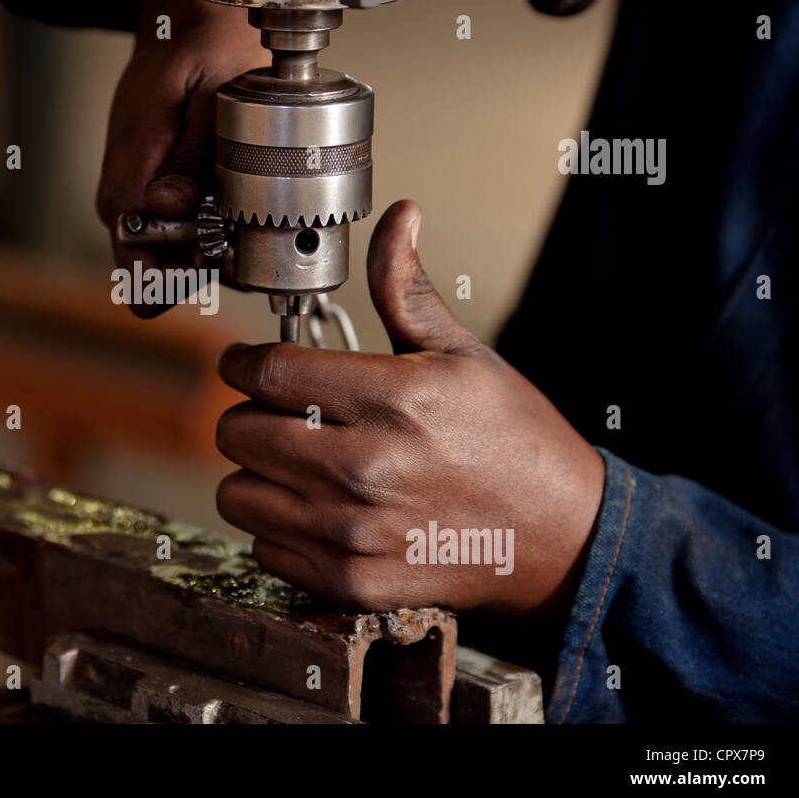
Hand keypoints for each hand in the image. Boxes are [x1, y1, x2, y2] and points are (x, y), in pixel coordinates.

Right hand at [96, 0, 266, 316]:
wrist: (186, 26)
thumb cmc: (202, 54)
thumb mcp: (207, 97)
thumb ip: (190, 158)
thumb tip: (169, 207)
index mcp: (128, 179)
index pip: (138, 268)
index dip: (182, 273)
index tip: (217, 248)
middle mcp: (122, 200)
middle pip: (160, 272)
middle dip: (204, 258)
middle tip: (238, 215)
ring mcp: (133, 199)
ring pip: (171, 257)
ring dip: (209, 242)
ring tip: (233, 193)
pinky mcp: (148, 194)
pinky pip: (175, 232)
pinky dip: (206, 223)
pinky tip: (225, 188)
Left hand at [214, 200, 605, 621]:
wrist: (561, 538)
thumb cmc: (511, 438)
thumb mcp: (463, 352)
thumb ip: (406, 287)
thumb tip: (399, 214)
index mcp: (391, 399)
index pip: (265, 371)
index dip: (242, 361)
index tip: (246, 362)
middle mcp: (364, 468)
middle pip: (236, 432)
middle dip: (248, 414)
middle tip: (280, 414)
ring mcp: (354, 533)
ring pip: (237, 494)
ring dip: (256, 475)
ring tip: (298, 464)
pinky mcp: (351, 583)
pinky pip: (264, 548)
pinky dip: (279, 529)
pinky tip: (319, 510)